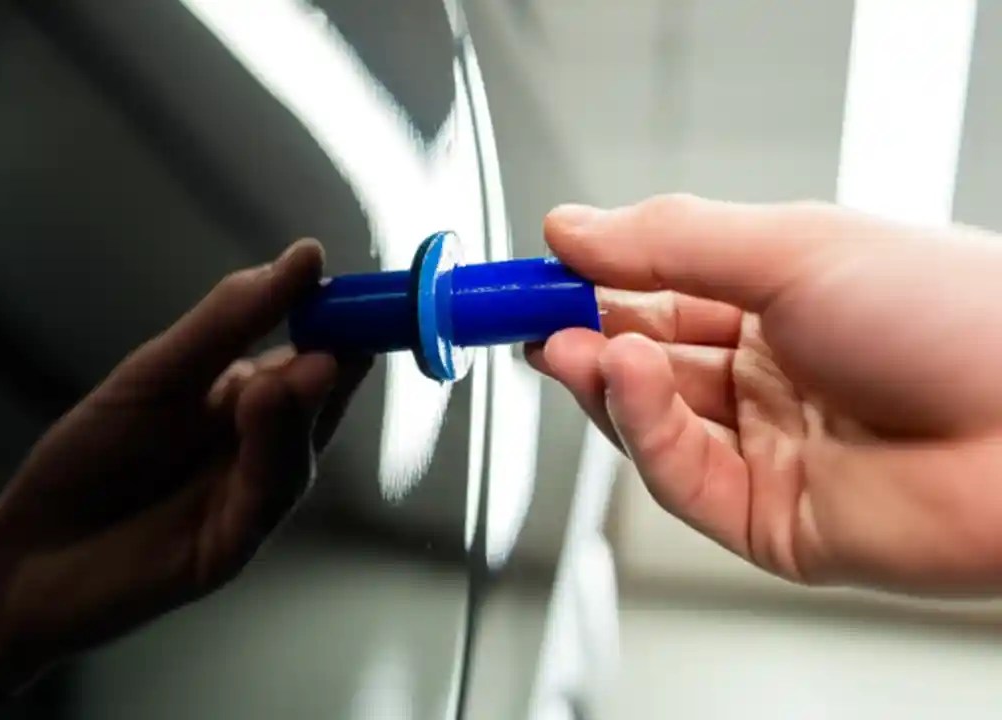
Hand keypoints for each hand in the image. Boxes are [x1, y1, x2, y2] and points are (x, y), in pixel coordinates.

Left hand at [0, 240, 370, 690]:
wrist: (28, 551)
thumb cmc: (87, 455)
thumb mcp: (154, 373)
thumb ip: (228, 321)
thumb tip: (304, 259)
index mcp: (248, 396)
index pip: (314, 350)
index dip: (342, 318)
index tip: (362, 287)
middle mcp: (261, 445)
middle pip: (320, 402)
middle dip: (340, 359)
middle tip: (351, 322)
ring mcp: (251, 497)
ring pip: (298, 450)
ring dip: (303, 405)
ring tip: (308, 361)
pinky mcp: (233, 546)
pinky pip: (265, 497)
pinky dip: (272, 453)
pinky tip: (265, 405)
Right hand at [528, 194, 1001, 594]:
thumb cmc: (958, 317)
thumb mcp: (793, 246)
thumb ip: (669, 240)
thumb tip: (574, 228)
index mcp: (779, 304)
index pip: (653, 292)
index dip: (584, 281)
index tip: (526, 271)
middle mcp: (768, 379)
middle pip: (640, 361)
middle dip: (578, 335)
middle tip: (522, 314)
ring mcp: (767, 450)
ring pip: (648, 423)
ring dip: (604, 381)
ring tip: (570, 345)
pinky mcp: (767, 519)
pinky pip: (678, 477)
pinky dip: (642, 429)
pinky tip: (628, 381)